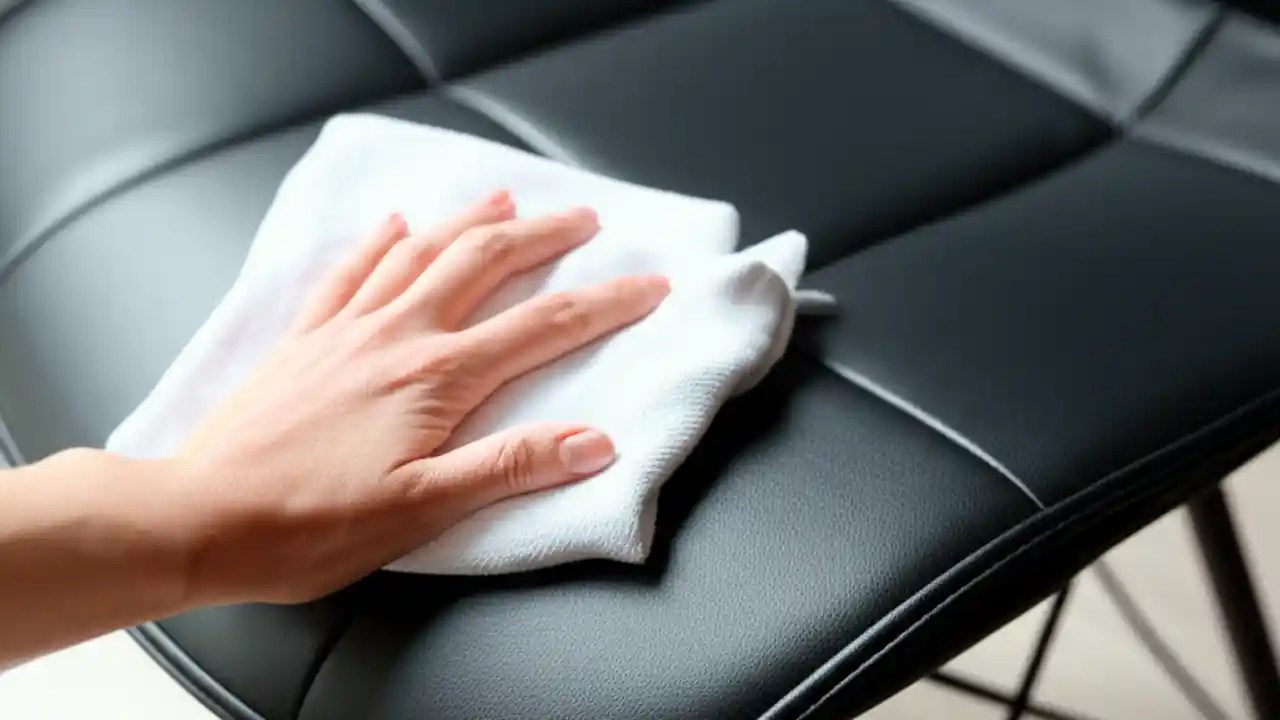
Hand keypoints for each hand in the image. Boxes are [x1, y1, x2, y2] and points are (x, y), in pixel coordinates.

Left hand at [173, 191, 667, 603]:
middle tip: (586, 218)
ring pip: (420, 252)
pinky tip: (395, 222)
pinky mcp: (304, 340)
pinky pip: (348, 271)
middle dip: (543, 234)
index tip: (650, 283)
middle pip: (484, 263)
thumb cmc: (310, 527)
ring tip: (505, 198)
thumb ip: (510, 469)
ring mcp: (345, 330)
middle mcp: (396, 337)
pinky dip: (378, 240)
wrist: (199, 518)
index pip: (544, 327)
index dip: (606, 303)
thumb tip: (593, 441)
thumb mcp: (423, 511)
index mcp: (436, 379)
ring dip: (470, 220)